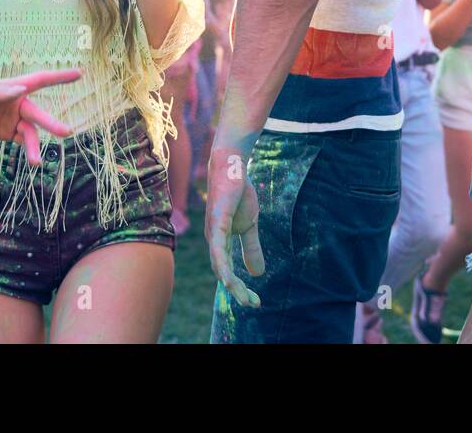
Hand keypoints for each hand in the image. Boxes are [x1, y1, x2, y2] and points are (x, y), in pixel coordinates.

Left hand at [0, 69, 80, 161]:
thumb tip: (20, 90)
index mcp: (12, 88)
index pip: (40, 81)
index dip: (60, 78)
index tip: (79, 73)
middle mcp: (17, 103)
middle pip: (38, 113)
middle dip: (51, 123)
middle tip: (66, 132)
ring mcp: (13, 119)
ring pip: (31, 133)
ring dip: (35, 147)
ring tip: (36, 162)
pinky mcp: (8, 133)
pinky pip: (23, 142)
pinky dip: (29, 151)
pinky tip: (33, 162)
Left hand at [205, 148, 263, 307]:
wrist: (233, 167)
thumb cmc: (238, 194)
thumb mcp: (250, 225)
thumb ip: (251, 248)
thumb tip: (258, 273)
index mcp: (220, 242)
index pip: (227, 271)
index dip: (239, 287)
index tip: (255, 301)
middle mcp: (213, 240)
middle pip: (222, 272)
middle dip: (237, 291)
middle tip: (253, 304)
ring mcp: (213, 231)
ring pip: (219, 265)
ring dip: (232, 283)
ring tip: (244, 297)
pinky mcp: (217, 221)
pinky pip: (218, 248)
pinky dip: (223, 264)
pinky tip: (228, 277)